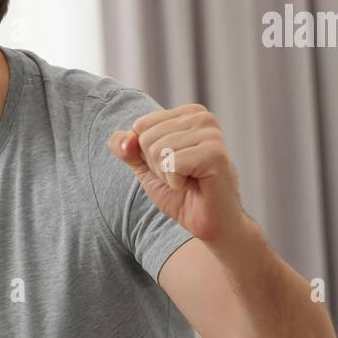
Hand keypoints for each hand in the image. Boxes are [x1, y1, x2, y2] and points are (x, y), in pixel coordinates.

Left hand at [107, 102, 248, 244]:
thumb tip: (122, 140)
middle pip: (147, 138)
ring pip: (158, 150)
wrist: (209, 223)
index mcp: (188, 114)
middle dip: (157, 166)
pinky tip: (195, 185)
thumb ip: (128, 149)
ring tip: (189, 180)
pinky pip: (171, 164)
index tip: (173, 165)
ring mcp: (211, 134)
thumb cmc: (181, 194)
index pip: (140, 125)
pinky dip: (176, 182)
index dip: (148, 155)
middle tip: (182, 176)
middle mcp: (202, 117)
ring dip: (167, 175)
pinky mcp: (214, 153)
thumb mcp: (146, 167)